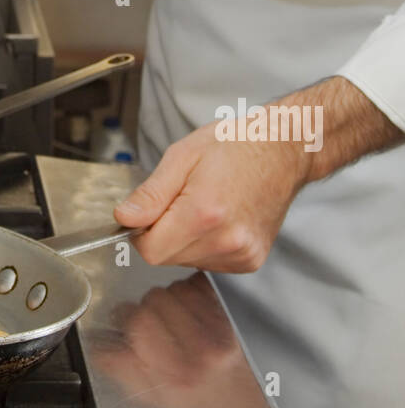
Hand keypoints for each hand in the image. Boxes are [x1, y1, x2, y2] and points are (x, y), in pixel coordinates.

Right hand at [93, 277, 280, 407]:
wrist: (249, 393)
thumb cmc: (203, 396)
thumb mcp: (159, 398)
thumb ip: (125, 372)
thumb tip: (100, 346)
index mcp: (178, 376)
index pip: (136, 322)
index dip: (127, 319)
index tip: (128, 322)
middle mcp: (202, 352)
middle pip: (154, 300)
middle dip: (149, 308)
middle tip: (158, 323)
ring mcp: (222, 329)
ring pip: (175, 289)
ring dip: (172, 299)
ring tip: (180, 319)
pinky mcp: (234, 312)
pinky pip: (198, 285)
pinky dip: (192, 292)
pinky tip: (197, 311)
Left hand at [113, 114, 312, 272]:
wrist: (282, 151)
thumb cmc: (234, 145)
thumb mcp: (182, 156)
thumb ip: (150, 193)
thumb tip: (124, 219)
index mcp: (204, 213)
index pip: (150, 250)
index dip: (141, 231)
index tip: (149, 211)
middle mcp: (226, 241)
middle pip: (167, 257)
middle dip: (163, 232)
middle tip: (181, 198)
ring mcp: (242, 254)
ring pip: (187, 261)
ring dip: (183, 239)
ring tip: (204, 204)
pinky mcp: (251, 261)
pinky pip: (210, 261)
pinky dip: (204, 244)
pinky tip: (219, 218)